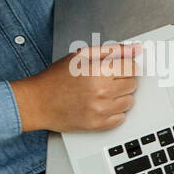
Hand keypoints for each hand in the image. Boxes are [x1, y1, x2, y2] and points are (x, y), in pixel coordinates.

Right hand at [12, 44, 139, 132]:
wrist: (37, 102)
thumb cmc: (56, 78)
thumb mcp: (81, 56)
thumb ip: (111, 50)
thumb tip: (135, 49)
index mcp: (98, 71)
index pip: (132, 67)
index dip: (125, 66)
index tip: (118, 68)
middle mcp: (101, 91)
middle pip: (133, 84)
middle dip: (122, 80)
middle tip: (106, 80)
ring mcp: (101, 110)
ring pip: (129, 101)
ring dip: (120, 96)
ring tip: (102, 92)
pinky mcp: (98, 124)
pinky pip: (121, 118)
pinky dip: (114, 112)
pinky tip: (100, 105)